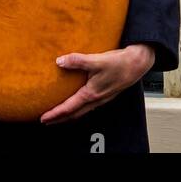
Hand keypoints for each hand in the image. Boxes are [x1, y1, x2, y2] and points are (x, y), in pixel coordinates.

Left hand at [39, 43, 156, 124]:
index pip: (68, 108)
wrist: (137, 64)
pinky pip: (88, 106)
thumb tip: (59, 61)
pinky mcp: (105, 94)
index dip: (54, 114)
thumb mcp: (96, 60)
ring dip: (68, 115)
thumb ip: (77, 60)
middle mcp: (95, 100)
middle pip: (73, 115)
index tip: (43, 118)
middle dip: (59, 119)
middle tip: (46, 121)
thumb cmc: (119, 63)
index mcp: (91, 94)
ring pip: (81, 112)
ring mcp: (101, 99)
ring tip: (59, 114)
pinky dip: (78, 109)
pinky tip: (77, 103)